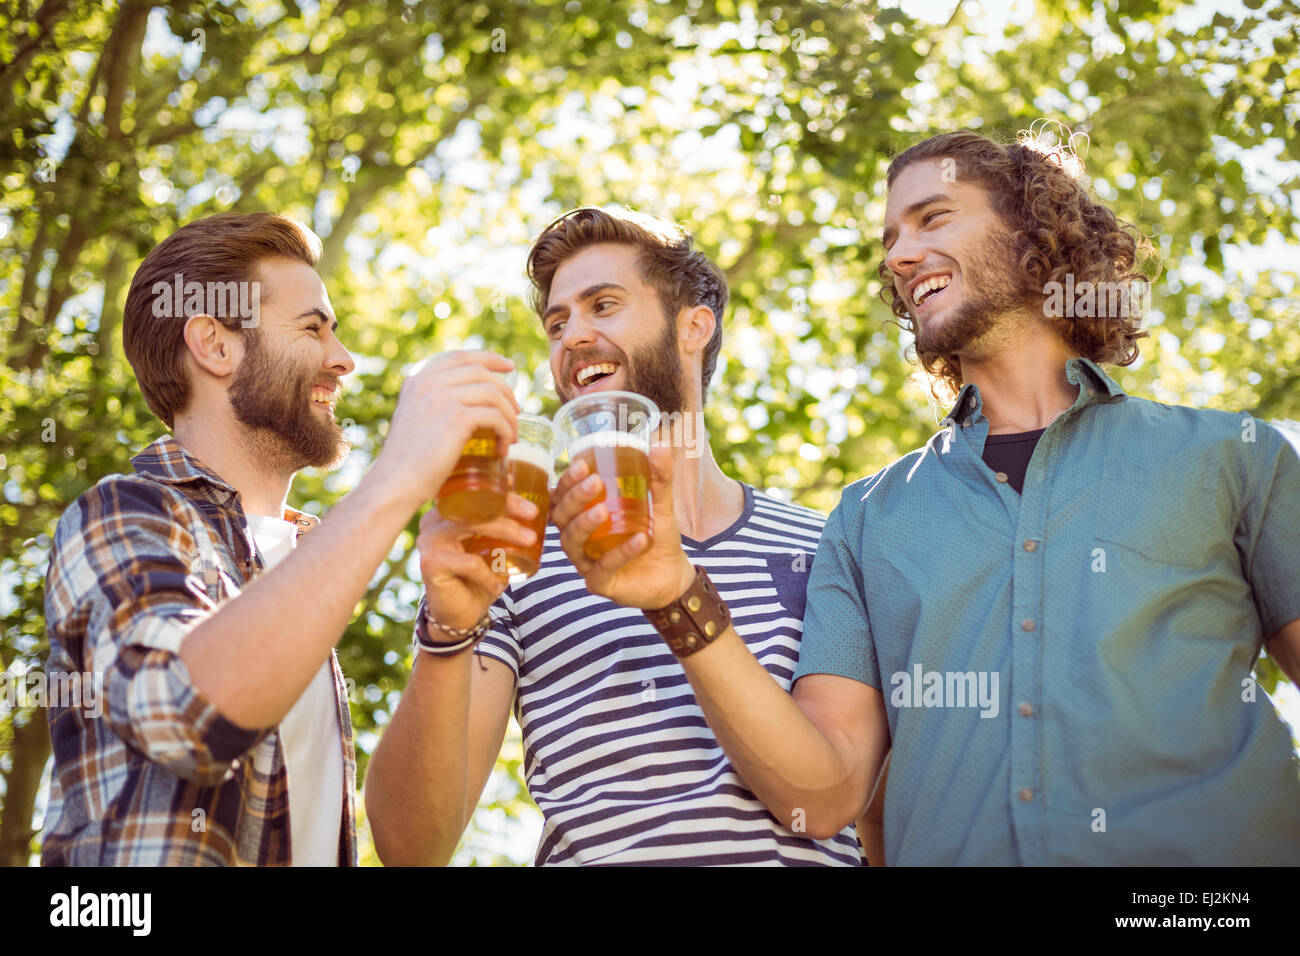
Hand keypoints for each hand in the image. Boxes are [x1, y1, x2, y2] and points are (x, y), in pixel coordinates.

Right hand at [374, 350, 518, 512]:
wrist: (394, 483)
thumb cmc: (407, 462)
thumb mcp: (415, 420)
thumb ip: (434, 404)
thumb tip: (469, 404)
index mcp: (418, 380)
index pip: (461, 356)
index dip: (490, 358)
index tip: (510, 367)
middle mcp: (428, 382)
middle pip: (482, 372)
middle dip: (506, 390)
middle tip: (516, 412)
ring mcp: (442, 397)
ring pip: (493, 393)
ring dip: (509, 415)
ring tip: (512, 436)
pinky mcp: (456, 418)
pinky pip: (495, 417)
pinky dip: (506, 433)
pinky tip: (503, 449)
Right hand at [417, 492, 539, 632]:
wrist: (460, 615)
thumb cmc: (479, 577)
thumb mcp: (494, 547)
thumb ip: (506, 527)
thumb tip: (537, 512)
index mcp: (447, 512)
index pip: (475, 494)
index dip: (503, 493)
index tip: (529, 501)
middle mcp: (433, 521)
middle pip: (473, 504)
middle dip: (507, 506)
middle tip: (533, 515)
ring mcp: (429, 540)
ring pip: (472, 525)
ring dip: (506, 531)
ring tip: (529, 540)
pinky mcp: (431, 563)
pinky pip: (469, 562)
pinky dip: (490, 574)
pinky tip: (498, 586)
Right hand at [550, 443, 695, 609]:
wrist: (673, 575)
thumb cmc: (657, 536)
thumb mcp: (660, 503)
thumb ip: (658, 478)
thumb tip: (660, 445)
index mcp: (584, 515)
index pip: (563, 495)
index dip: (567, 480)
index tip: (583, 463)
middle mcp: (579, 538)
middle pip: (562, 517)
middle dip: (574, 498)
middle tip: (595, 482)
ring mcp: (586, 562)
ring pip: (571, 543)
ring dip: (585, 524)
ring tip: (603, 510)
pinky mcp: (600, 584)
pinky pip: (602, 568)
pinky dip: (620, 552)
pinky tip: (639, 539)